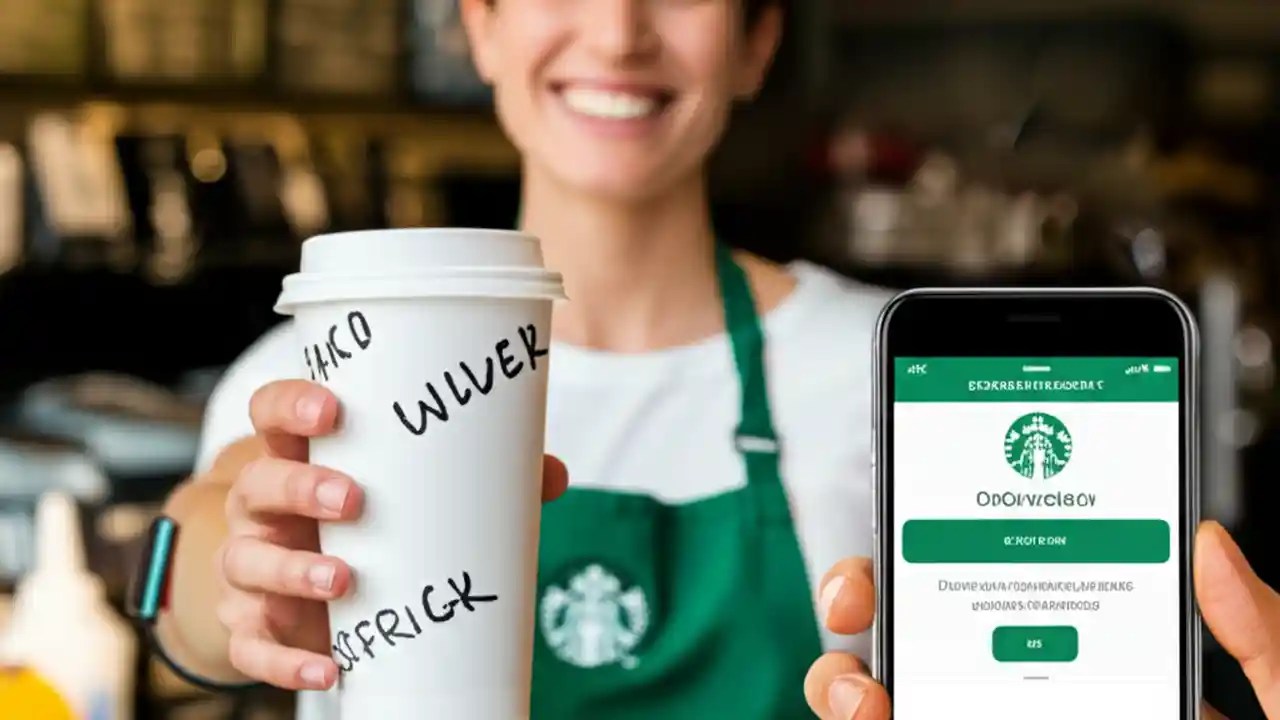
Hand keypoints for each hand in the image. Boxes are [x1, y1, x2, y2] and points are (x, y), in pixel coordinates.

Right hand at [215, 379, 568, 690]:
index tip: (331, 409)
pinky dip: (285, 663)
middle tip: (353, 499)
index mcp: (298, 457)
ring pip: (247, 562)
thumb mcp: (407, 495)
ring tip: (343, 580)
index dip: (291, 405)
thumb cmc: (364, 522)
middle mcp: (262, 507)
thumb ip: (478, 479)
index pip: (271, 413)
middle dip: (300, 487)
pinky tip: (328, 669)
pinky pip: (252, 647)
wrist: (306, 592)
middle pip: (258, 483)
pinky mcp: (252, 625)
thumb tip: (551, 475)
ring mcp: (249, 565)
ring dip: (290, 572)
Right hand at [805, 522, 1279, 718]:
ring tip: (858, 688)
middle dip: (874, 607)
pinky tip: (871, 719)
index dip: (962, 559)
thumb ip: (1263, 640)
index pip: (1026, 601)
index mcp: (1120, 685)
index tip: (925, 534)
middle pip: (934, 648)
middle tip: (857, 598)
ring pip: (896, 714)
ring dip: (847, 688)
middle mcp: (1046, 713)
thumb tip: (1212, 547)